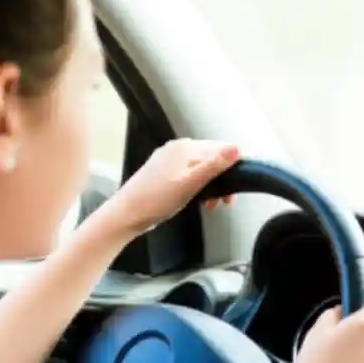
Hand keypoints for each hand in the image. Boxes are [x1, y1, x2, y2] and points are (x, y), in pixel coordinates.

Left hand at [99, 139, 239, 237]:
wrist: (126, 215)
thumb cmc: (157, 200)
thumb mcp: (190, 184)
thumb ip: (214, 165)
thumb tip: (237, 148)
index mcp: (185, 147)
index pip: (221, 148)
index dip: (233, 167)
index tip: (235, 189)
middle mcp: (178, 148)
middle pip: (212, 157)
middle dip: (223, 178)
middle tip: (225, 201)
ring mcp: (169, 160)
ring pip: (201, 167)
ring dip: (212, 185)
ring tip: (213, 204)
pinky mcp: (164, 172)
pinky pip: (190, 174)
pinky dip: (199, 186)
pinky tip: (198, 200)